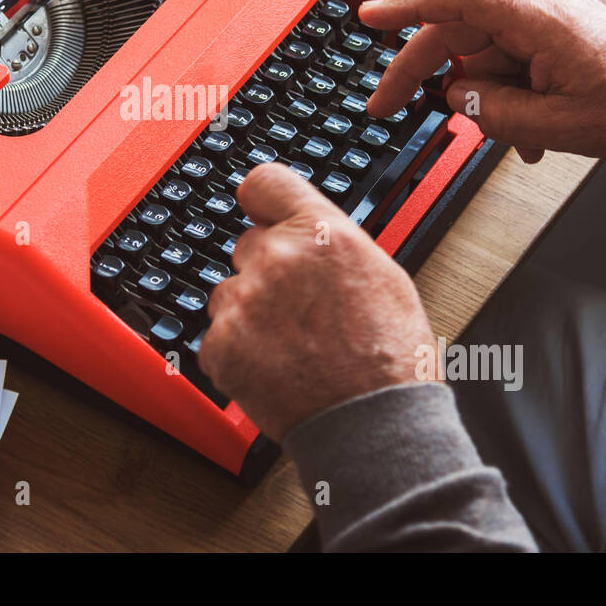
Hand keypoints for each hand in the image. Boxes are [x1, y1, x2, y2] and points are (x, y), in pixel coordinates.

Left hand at [198, 163, 432, 441]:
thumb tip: (303, 227)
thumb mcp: (380, 275)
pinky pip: (217, 338)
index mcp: (321, 233)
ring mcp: (244, 301)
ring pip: (230, 294)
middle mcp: (278, 258)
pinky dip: (238, 354)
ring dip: (250, 314)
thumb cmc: (388, 358)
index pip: (264, 182)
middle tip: (299, 309)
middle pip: (247, 246)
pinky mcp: (221, 344)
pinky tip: (275, 368)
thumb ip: (331, 241)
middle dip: (266, 272)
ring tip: (293, 346)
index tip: (259, 212)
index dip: (261, 200)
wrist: (372, 423)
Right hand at [359, 0, 605, 162]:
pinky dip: (507, 98)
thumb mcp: (560, 126)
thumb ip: (497, 112)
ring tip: (515, 138)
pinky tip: (527, 134)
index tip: (370, 17)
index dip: (407, 7)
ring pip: (482, 58)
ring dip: (484, 101)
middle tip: (386, 105)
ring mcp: (544, 23)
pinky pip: (508, 64)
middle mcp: (536, 11)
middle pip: (457, 34)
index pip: (458, 0)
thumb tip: (457, 97)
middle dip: (421, 74)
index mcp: (538, 20)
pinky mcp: (552, 38)